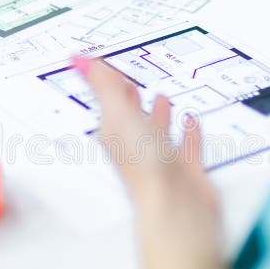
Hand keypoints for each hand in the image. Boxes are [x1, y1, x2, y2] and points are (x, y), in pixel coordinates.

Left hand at [77, 57, 235, 268]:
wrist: (175, 210)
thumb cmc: (144, 169)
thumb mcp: (119, 115)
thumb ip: (102, 85)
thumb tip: (77, 58)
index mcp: (116, 134)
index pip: (107, 103)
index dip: (105, 85)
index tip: (101, 68)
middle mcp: (136, 148)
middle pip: (130, 117)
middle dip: (129, 98)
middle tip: (128, 81)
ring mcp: (161, 161)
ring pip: (158, 132)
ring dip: (158, 114)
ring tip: (162, 97)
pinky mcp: (186, 172)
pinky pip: (186, 146)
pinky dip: (188, 132)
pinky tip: (192, 120)